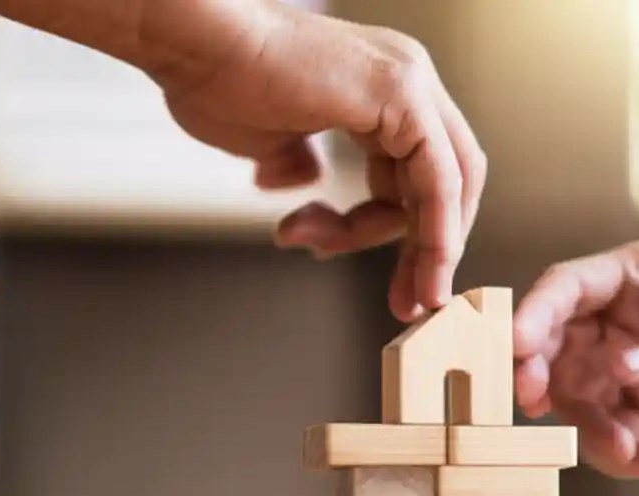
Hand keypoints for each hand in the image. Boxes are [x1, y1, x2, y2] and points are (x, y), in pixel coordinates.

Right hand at [140, 1, 485, 320]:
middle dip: (428, 250)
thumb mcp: (266, 140)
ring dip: (421, 251)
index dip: (411, 235)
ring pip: (448, 186)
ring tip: (358, 273)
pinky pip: (439, 180)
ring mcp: (408, 81)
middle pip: (446, 183)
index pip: (420, 175)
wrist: (189, 48)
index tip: (396, 288)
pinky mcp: (402, 94)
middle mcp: (405, 78)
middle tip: (407, 305)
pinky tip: (422, 274)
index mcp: (380, 88)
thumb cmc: (213, 82)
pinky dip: (435, 233)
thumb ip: (295, 161)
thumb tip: (302, 181)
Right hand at [513, 241, 638, 477]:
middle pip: (553, 349)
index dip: (533, 314)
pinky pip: (616, 437)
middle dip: (539, 377)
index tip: (514, 344)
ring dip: (589, 428)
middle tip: (536, 403)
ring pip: (579, 402)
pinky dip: (623, 455)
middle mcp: (615, 324)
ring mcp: (629, 372)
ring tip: (629, 447)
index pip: (564, 289)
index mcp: (629, 277)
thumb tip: (620, 368)